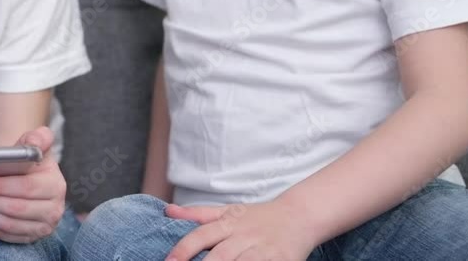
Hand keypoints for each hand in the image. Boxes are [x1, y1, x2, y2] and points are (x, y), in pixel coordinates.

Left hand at [0, 126, 66, 243]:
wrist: (29, 175)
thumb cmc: (29, 161)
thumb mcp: (35, 143)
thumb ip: (37, 138)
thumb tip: (33, 142)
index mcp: (55, 185)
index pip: (27, 188)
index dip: (2, 186)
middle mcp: (53, 209)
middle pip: (16, 208)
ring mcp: (43, 226)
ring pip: (9, 224)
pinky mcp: (30, 237)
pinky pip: (6, 235)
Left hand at [164, 199, 317, 260]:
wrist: (299, 216)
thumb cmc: (259, 217)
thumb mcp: (228, 211)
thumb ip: (198, 214)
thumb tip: (168, 211)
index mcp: (229, 223)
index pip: (202, 235)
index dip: (184, 249)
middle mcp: (245, 236)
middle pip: (221, 255)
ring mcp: (264, 250)